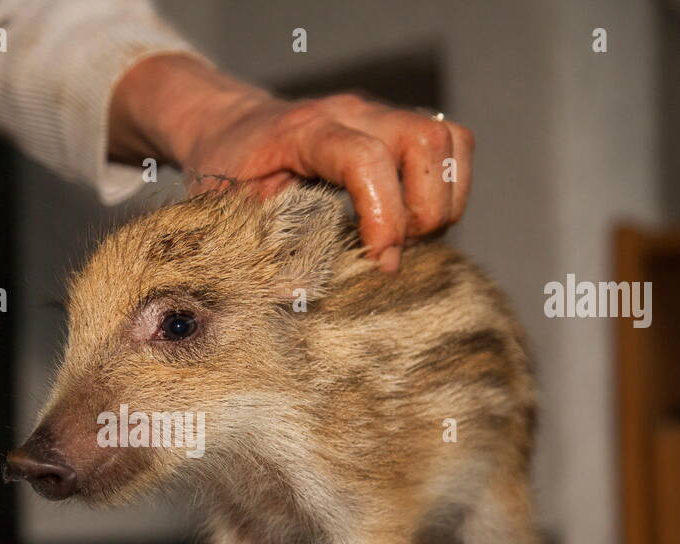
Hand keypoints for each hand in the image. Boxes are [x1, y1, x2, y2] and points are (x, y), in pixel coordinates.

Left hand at [109, 54, 473, 271]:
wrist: (230, 128)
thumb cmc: (228, 172)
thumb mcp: (231, 212)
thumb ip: (266, 247)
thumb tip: (305, 294)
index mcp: (305, 131)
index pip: (366, 159)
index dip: (384, 216)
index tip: (381, 262)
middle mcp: (350, 113)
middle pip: (425, 140)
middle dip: (425, 210)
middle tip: (394, 253)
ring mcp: (380, 115)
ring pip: (448, 140)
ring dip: (443, 200)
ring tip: (410, 239)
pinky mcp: (397, 128)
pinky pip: (451, 147)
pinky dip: (447, 189)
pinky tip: (415, 223)